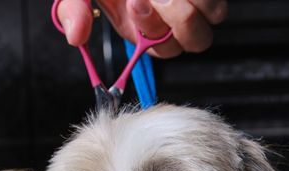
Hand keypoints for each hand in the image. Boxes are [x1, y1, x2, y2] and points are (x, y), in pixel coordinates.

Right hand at [56, 0, 226, 57]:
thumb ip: (74, 11)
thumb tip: (75, 37)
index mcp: (145, 30)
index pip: (162, 47)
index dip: (152, 29)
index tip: (136, 2)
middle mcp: (173, 19)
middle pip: (196, 40)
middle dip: (180, 19)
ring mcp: (195, 1)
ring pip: (214, 15)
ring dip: (197, 2)